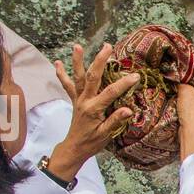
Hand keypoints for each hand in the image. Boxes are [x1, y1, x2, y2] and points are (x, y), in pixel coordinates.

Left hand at [49, 43, 140, 178]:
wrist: (74, 147)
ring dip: (77, 61)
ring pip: (77, 77)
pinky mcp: (74, 99)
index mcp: (94, 109)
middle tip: (107, 47)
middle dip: (100, 61)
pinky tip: (58, 63)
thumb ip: (115, 121)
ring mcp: (78, 99)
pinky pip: (67, 85)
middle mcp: (84, 100)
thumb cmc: (92, 142)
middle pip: (92, 77)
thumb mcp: (106, 135)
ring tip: (77, 46)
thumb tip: (129, 110)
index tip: (136, 75)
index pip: (111, 93)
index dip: (124, 84)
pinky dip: (62, 74)